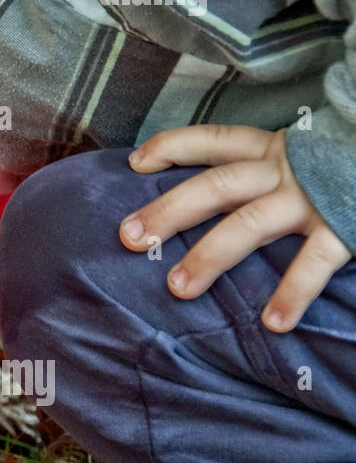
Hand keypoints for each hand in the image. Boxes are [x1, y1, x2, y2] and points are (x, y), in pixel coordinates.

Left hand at [118, 125, 351, 331]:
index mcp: (273, 148)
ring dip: (209, 257)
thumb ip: (267, 168)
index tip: (136, 163)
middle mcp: (284, 169)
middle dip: (168, 211)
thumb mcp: (306, 151)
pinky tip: (272, 323)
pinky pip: (314, 263)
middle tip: (128, 238)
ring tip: (177, 288)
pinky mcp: (344, 225)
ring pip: (247, 225)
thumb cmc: (348, 158)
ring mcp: (311, 198)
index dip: (173, 147)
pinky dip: (292, 292)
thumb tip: (220, 195)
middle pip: (214, 187)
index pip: (213, 140)